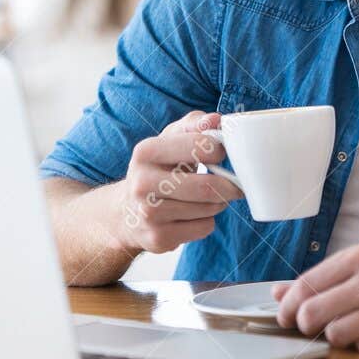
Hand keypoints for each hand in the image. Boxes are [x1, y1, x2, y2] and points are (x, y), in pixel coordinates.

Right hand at [116, 111, 241, 254]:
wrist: (125, 212)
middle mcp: (142, 183)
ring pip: (209, 208)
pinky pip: (204, 227)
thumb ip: (195, 125)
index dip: (221, 151)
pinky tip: (191, 216)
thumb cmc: (158, 169)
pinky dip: (207, 221)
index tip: (222, 154)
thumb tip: (217, 120)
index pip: (202, 147)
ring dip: (218, 202)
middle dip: (228, 185)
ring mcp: (148, 214)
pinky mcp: (158, 238)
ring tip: (206, 198)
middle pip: (207, 187)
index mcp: (146, 152)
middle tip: (232, 183)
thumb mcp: (170, 140)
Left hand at [273, 245, 358, 350]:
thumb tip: (277, 293)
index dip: (287, 306)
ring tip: (354, 326)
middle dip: (306, 326)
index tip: (285, 317)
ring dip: (337, 336)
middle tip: (314, 327)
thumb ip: (322, 278)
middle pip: (312, 314)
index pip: (305, 286)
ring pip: (335, 335)